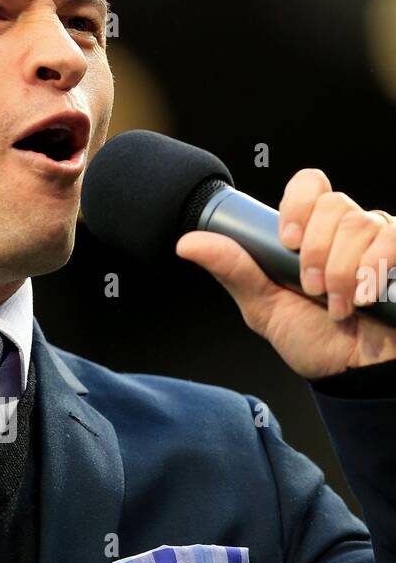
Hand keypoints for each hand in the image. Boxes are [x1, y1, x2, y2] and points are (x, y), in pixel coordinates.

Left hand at [175, 168, 395, 378]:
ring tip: (338, 307)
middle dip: (316, 251)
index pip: (310, 184)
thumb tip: (187, 243)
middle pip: (334, 204)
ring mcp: (380, 241)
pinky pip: (392, 237)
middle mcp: (349, 230)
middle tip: (312, 289)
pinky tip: (365, 299)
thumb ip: (234, 270)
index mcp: (313, 234)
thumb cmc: (314, 342)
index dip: (298, 205)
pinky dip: (373, 270)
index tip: (286, 242)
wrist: (352, 377)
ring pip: (361, 223)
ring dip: (342, 272)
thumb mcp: (265, 307)